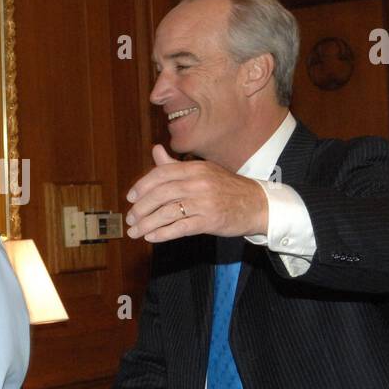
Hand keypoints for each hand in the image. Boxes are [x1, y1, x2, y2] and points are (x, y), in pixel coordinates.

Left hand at [123, 144, 267, 242]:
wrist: (257, 204)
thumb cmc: (227, 188)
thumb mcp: (203, 171)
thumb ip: (175, 165)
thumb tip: (156, 150)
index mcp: (195, 168)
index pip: (161, 174)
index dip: (142, 186)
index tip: (130, 198)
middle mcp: (198, 183)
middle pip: (160, 194)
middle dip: (141, 208)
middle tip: (130, 219)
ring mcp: (204, 202)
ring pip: (167, 212)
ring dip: (147, 224)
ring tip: (135, 232)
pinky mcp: (209, 221)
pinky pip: (180, 227)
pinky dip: (162, 234)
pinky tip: (152, 237)